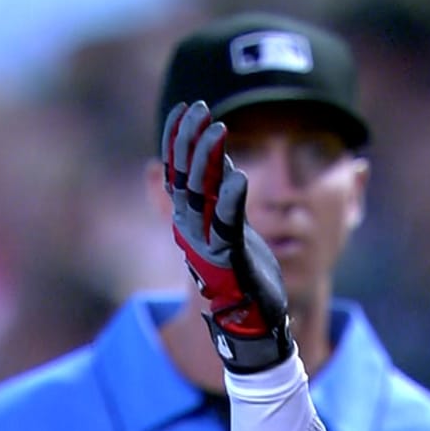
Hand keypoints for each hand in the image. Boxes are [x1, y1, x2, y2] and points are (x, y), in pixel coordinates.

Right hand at [162, 101, 292, 372]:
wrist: (249, 323)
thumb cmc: (240, 274)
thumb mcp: (223, 229)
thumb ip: (211, 193)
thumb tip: (195, 160)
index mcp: (192, 220)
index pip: (181, 171)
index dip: (181, 138)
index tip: (186, 106)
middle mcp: (193, 229)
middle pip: (185, 176)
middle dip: (189, 140)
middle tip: (197, 107)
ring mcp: (207, 245)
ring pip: (200, 196)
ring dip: (207, 161)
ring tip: (217, 128)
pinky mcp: (228, 261)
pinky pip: (226, 226)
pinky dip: (229, 201)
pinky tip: (238, 176)